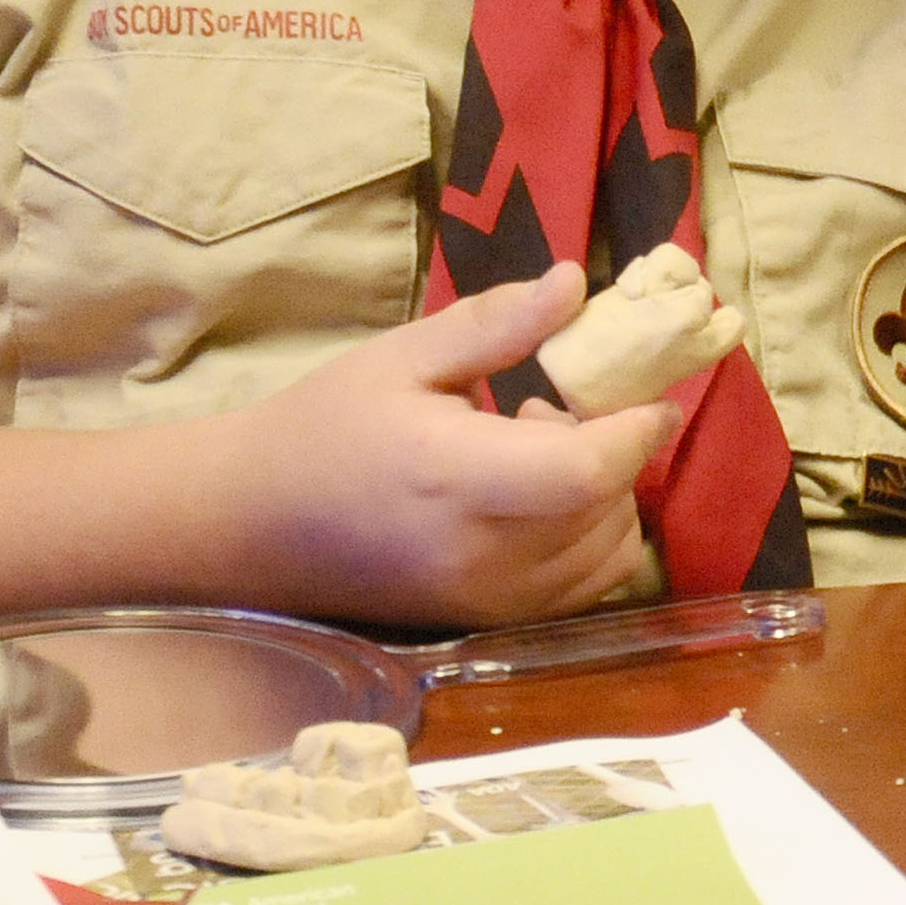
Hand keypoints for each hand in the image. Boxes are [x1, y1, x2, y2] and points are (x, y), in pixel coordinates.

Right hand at [236, 265, 678, 624]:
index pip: (586, 470)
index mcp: (456, 479)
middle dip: (614, 450)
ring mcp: (490, 600)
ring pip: (609, 551)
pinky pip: (586, 587)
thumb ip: (494, 325)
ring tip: (536, 454)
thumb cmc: (325, 428)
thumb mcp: (402, 358)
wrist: (254, 525)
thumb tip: (575, 283)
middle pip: (608, 507)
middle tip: (553, 410)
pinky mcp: (491, 621)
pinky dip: (592, 538)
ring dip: (606, 495)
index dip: (636, 430)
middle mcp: (483, 554)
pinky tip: (538, 500)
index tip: (650, 390)